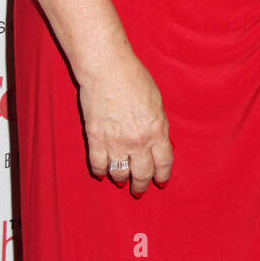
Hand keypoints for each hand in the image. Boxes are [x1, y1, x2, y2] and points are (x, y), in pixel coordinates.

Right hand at [79, 53, 172, 196]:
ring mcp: (116, 143)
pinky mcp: (96, 139)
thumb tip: (159, 141)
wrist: (108, 70)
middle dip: (142, 185)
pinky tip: (102, 173)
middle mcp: (138, 142)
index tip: (161, 182)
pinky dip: (100, 171)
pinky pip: (99, 165)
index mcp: (157, 130)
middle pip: (142, 174)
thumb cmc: (134, 79)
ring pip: (120, 174)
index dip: (162, 176)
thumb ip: (158, 124)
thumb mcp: (157, 102)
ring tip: (122, 181)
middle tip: (140, 190)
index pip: (163, 163)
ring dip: (122, 180)